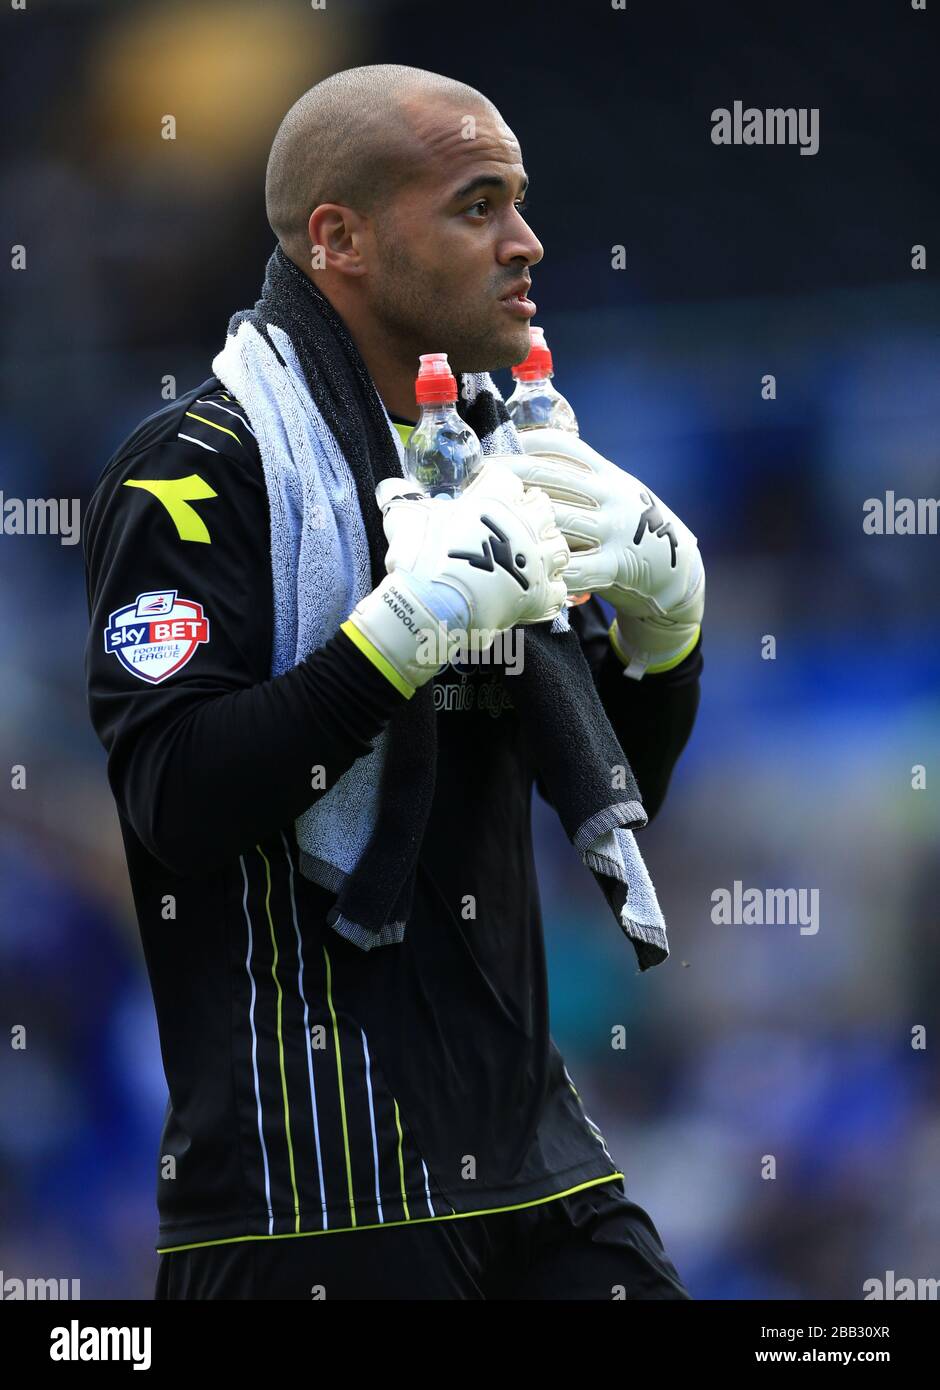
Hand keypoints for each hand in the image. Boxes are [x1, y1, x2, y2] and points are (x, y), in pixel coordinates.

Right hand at [343, 459, 569, 693]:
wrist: (431, 606)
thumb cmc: (418, 558)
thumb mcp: (403, 518)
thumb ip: (400, 498)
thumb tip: (389, 488)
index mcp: (494, 500)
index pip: (507, 479)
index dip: (496, 486)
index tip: (485, 497)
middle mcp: (523, 524)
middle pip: (543, 506)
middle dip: (530, 513)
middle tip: (511, 526)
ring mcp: (536, 560)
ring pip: (559, 546)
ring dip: (546, 550)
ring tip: (529, 558)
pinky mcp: (540, 594)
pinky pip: (559, 590)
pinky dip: (548, 592)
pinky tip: (533, 593)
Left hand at [504, 428, 703, 675]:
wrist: (675, 568)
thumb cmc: (629, 530)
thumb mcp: (616, 495)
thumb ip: (583, 483)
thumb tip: (528, 465)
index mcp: (610, 475)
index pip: (566, 447)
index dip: (530, 443)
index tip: (502, 450)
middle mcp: (613, 497)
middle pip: (552, 478)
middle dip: (512, 477)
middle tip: (481, 482)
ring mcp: (616, 531)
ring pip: (559, 519)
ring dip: (522, 520)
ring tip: (491, 522)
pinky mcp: (618, 565)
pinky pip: (577, 568)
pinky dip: (550, 568)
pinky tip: (525, 567)